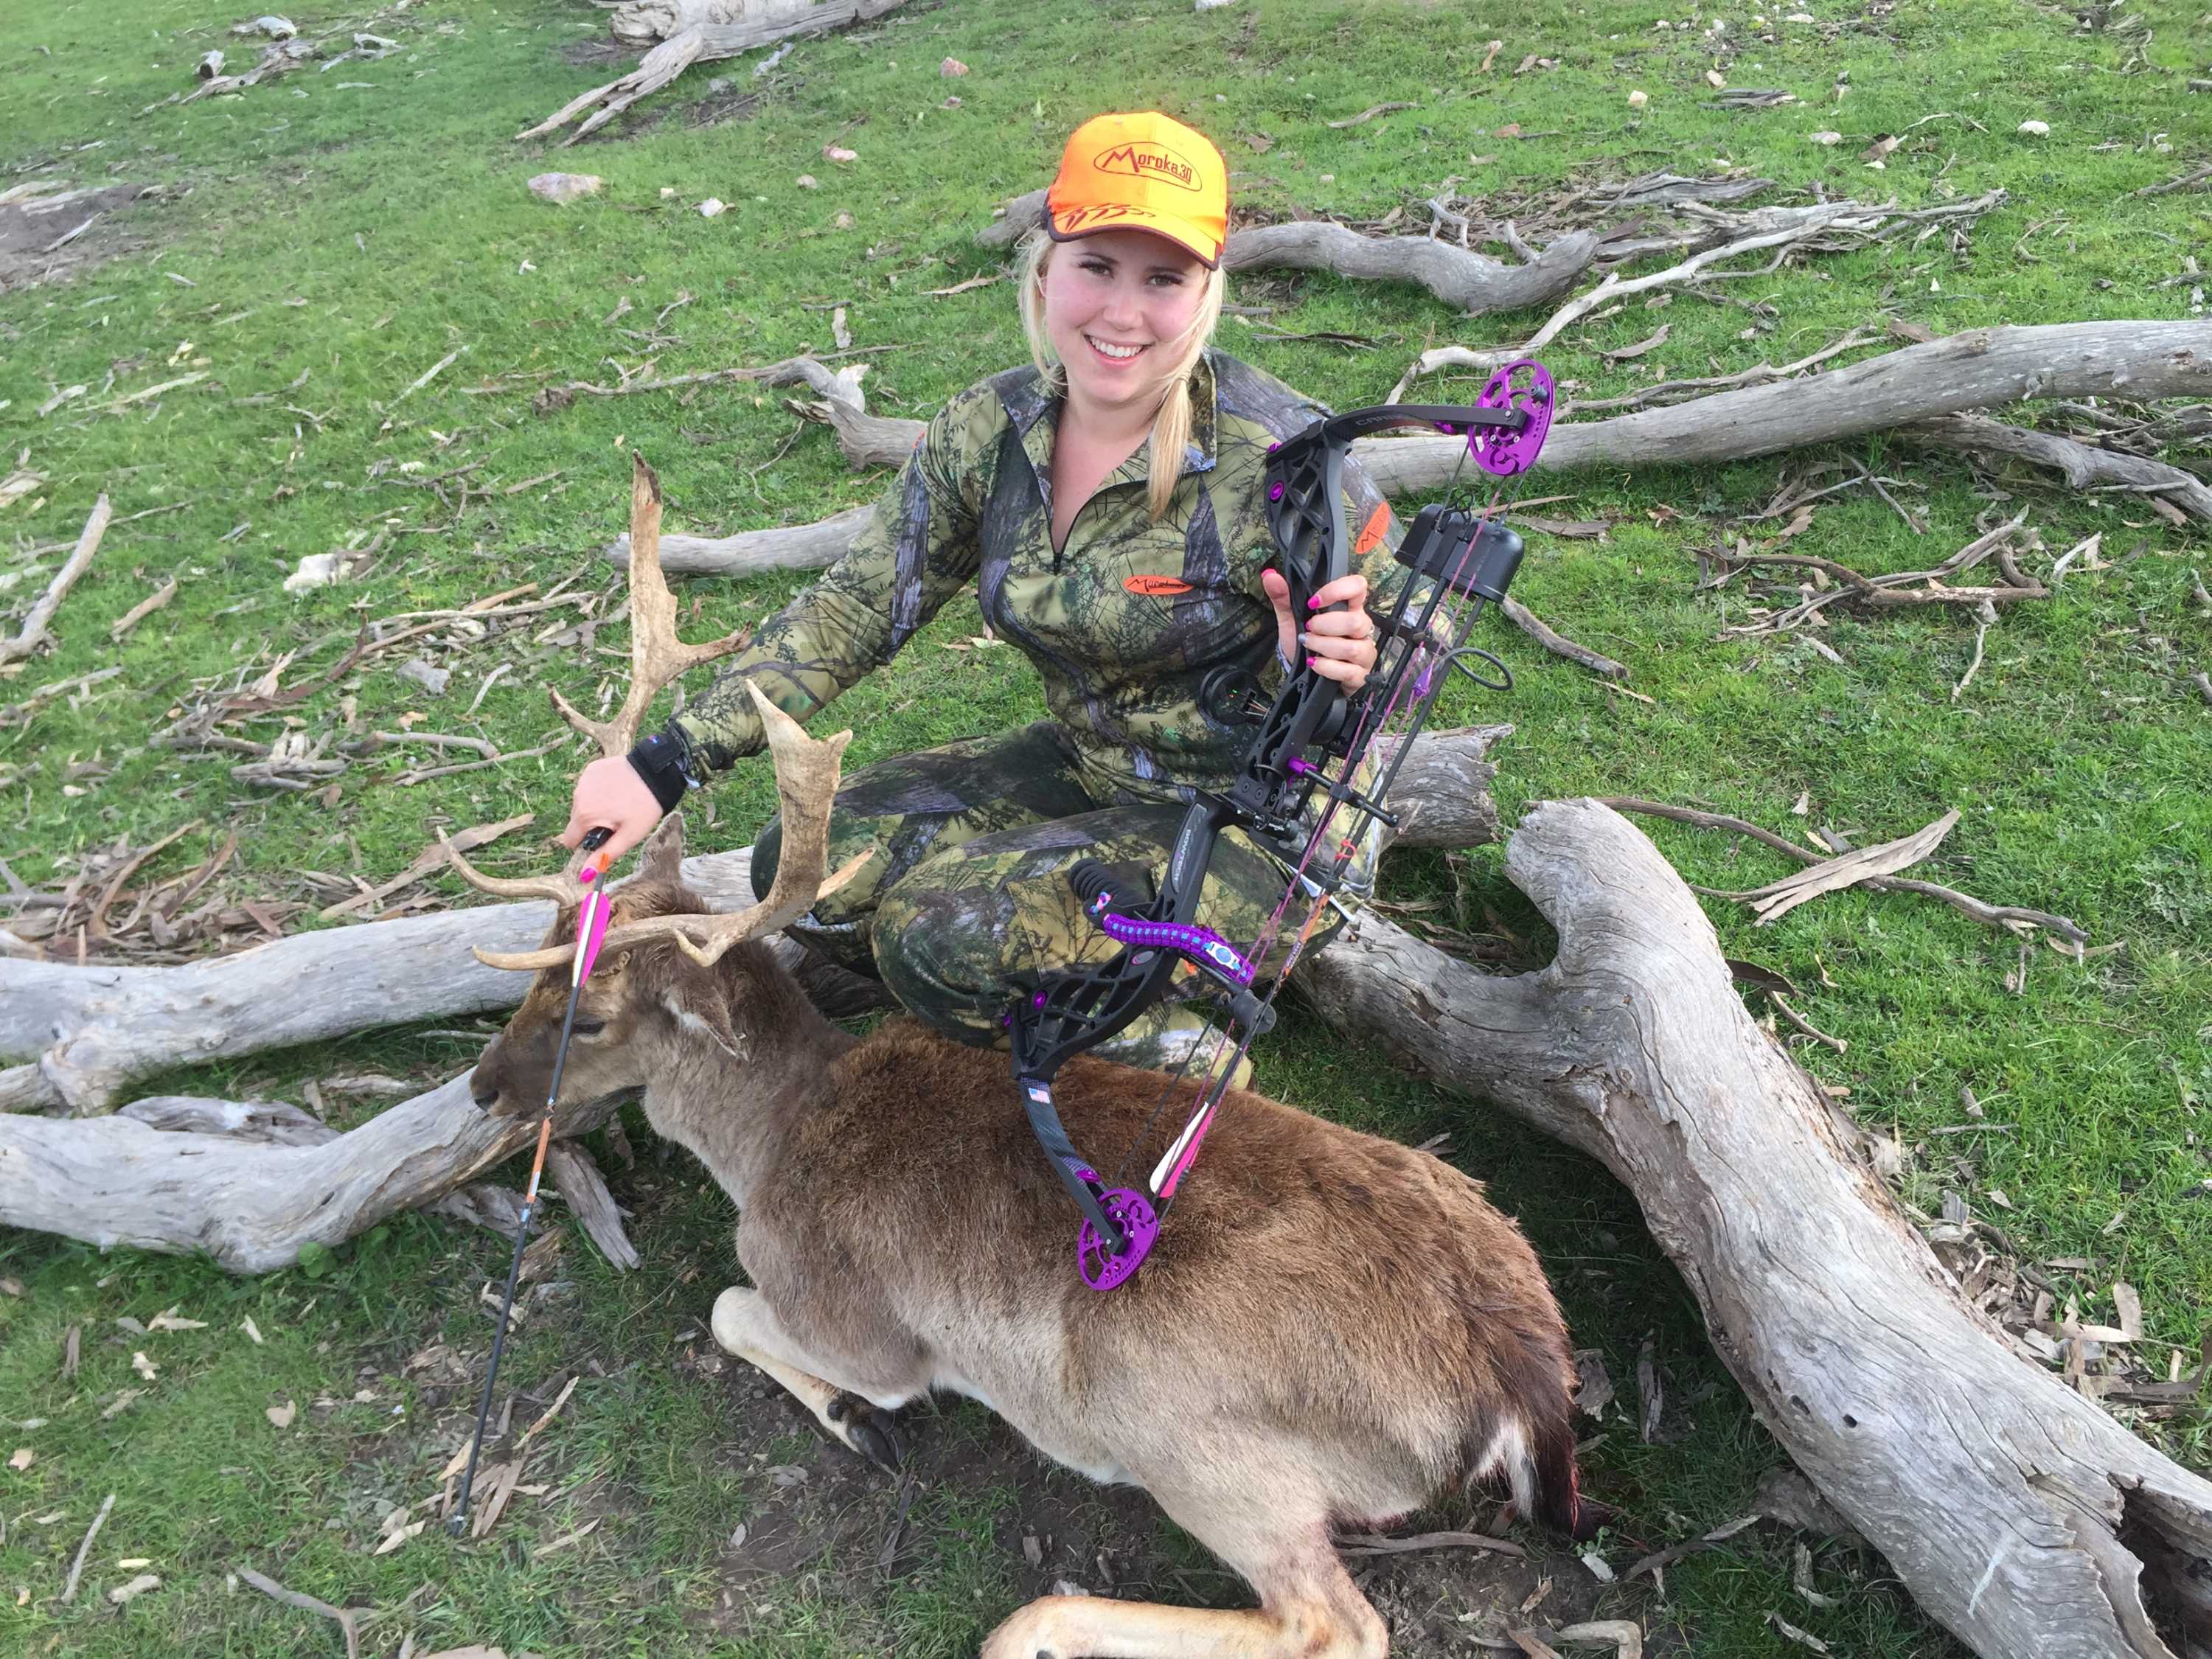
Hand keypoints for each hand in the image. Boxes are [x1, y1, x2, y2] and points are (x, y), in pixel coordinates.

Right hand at [561, 754, 664, 862]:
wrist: (657, 772)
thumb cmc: (645, 806)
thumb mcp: (629, 836)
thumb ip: (605, 856)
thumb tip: (585, 874)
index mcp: (584, 816)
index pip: (569, 840)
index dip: (584, 844)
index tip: (602, 840)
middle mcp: (578, 797)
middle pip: (576, 822)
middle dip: (592, 825)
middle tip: (616, 821)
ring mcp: (583, 781)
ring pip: (583, 804)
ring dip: (596, 808)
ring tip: (619, 804)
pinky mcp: (591, 770)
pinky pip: (589, 788)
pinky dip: (599, 792)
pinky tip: (617, 789)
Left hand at [1260, 569, 1376, 690]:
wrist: (1304, 674)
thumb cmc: (1304, 642)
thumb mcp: (1291, 619)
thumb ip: (1282, 597)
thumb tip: (1269, 576)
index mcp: (1348, 608)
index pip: (1358, 587)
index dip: (1339, 590)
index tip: (1315, 601)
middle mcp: (1360, 628)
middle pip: (1356, 621)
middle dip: (1325, 626)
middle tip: (1308, 630)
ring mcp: (1363, 652)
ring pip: (1352, 648)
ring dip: (1323, 647)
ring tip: (1308, 646)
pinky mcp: (1359, 674)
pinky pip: (1348, 671)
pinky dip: (1326, 667)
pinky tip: (1314, 664)